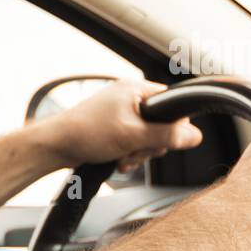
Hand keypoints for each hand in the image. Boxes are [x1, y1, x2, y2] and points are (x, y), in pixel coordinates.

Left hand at [36, 79, 202, 170]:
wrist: (55, 146)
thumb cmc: (86, 133)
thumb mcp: (133, 135)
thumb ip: (166, 136)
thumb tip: (195, 136)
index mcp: (136, 90)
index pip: (172, 104)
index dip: (173, 125)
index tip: (164, 139)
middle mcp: (129, 99)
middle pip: (162, 125)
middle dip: (151, 144)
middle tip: (136, 149)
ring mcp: (120, 115)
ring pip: (147, 137)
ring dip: (138, 153)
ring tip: (122, 156)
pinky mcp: (113, 130)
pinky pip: (133, 143)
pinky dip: (128, 154)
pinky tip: (118, 161)